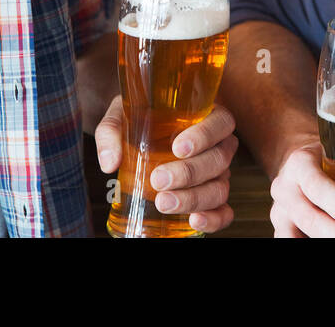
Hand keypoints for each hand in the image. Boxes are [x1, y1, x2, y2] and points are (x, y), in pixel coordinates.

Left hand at [95, 96, 238, 233]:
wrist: (142, 137)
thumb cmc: (140, 121)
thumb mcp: (124, 114)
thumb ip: (112, 131)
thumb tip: (109, 163)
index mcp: (207, 116)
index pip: (220, 122)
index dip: (204, 136)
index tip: (177, 148)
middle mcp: (219, 145)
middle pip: (218, 159)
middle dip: (189, 173)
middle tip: (158, 179)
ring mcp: (218, 173)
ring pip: (220, 187)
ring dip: (193, 198)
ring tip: (163, 203)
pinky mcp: (213, 198)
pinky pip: (224, 211)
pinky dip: (214, 219)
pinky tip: (194, 220)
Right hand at [268, 139, 334, 237]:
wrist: (296, 158)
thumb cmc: (334, 156)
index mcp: (301, 164)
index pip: (317, 185)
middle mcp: (285, 188)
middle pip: (311, 218)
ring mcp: (280, 211)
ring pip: (298, 235)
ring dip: (329, 241)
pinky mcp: (281, 227)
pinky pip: (290, 242)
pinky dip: (309, 244)